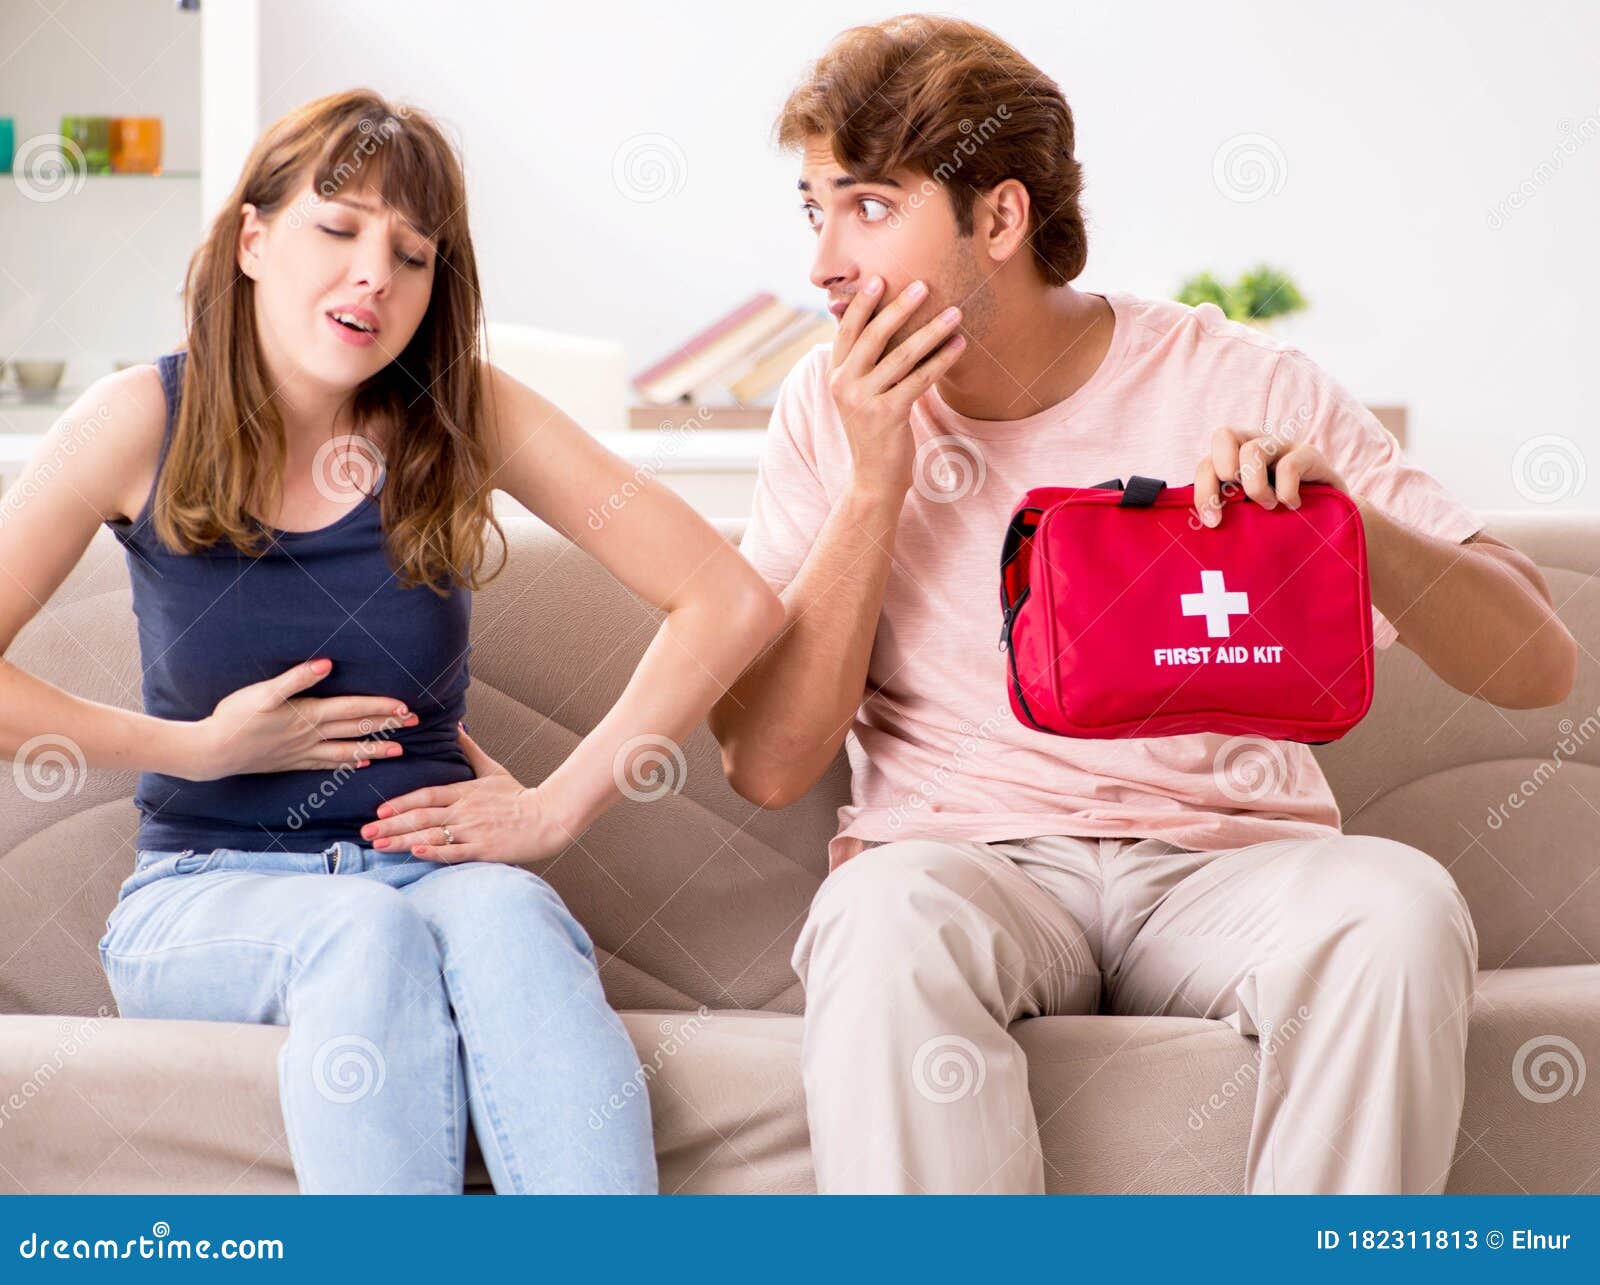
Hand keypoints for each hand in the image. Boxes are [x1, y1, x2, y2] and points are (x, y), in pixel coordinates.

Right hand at [190, 658, 416, 779]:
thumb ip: (296, 678)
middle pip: (356, 729)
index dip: (380, 708)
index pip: (353, 709)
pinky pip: (328, 764)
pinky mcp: (292, 762)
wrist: (212, 751)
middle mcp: (311, 735)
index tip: (405, 707)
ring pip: (347, 751)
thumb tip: (327, 663)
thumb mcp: (264, 692)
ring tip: (399, 752)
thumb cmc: (235, 717)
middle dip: (387, 726)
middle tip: (415, 724)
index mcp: (308, 714)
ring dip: (375, 750)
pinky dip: (347, 763)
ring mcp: (303, 752)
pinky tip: (360, 764)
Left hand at [361, 723, 574, 864]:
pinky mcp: (485, 848)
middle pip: (421, 816)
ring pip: (432, 834)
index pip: (426, 796)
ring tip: (379, 846)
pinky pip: (455, 851)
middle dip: (391, 825)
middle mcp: (465, 810)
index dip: (400, 803)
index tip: (378, 811)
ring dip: (403, 840)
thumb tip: (457, 727)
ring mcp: (474, 830)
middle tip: (365, 833)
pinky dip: (435, 851)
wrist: (549, 816)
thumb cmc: (520, 795)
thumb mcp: (493, 769)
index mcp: (465, 791)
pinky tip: (416, 852)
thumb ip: (470, 750)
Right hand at [827, 276, 966, 494]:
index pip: (847, 330)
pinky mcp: (887, 415)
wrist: (874, 477)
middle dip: (900, 307)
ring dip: (932, 331)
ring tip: (954, 313)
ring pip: (902, 356)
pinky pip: (919, 380)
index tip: (881, 278)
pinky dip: (941, 360)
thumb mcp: (860, 394)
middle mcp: (844, 384)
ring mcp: (864, 400)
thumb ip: (865, 362)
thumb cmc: (873, 430)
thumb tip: (880, 322)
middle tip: (924, 285)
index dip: (862, 304)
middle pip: (873, 336)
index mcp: (835, 375)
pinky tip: (959, 346)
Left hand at [1193, 426, 1349, 526]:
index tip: (1212, 521)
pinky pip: (1289, 465)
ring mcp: (1283, 446)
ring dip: (1255, 486)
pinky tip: (1293, 505)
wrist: (1331, 520)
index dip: (1203, 490)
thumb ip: (1227, 513)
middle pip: (1223, 435)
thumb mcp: (1248, 516)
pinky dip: (1286, 491)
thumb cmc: (1281, 519)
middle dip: (1224, 472)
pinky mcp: (1310, 454)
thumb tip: (1203, 526)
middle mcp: (1256, 445)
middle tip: (1239, 502)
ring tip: (1268, 506)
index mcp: (1234, 459)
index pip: (1206, 462)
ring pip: (1253, 450)